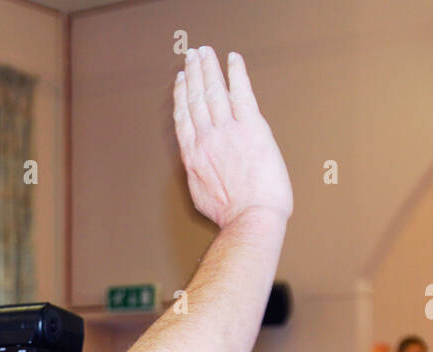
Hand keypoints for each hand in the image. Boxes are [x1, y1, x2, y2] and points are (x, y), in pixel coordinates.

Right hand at [173, 47, 291, 227]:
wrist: (251, 217)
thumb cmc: (231, 215)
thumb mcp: (201, 196)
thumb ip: (198, 174)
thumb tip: (198, 168)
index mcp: (193, 156)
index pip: (184, 117)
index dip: (181, 95)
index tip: (181, 80)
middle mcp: (207, 138)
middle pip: (195, 98)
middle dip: (193, 73)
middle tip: (192, 56)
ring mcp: (228, 130)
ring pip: (213, 91)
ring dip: (208, 68)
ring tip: (206, 53)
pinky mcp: (252, 127)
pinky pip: (241, 92)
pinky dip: (235, 73)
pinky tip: (232, 60)